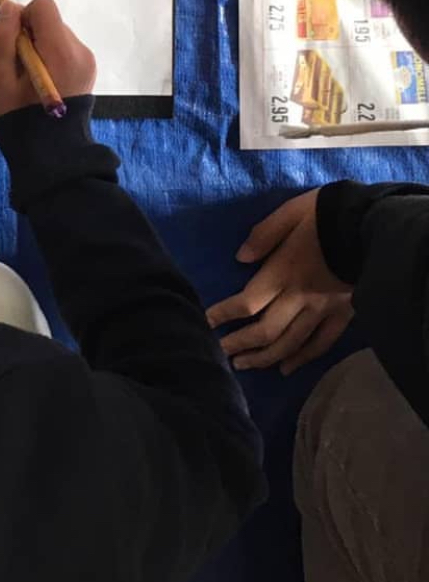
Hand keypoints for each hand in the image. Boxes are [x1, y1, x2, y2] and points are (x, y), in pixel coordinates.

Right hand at [0, 0, 95, 118]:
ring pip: (53, 34)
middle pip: (48, 21)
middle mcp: (79, 51)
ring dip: (34, 47)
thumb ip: (3, 39)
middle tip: (9, 64)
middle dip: (26, 35)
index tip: (10, 43)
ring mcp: (86, 61)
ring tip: (21, 76)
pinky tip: (36, 80)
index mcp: (61, 52)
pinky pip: (62, 49)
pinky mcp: (86, 68)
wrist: (51, 153)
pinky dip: (46, 57)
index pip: (43, 7)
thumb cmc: (20, 119)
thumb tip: (10, 7)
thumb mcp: (1, 79)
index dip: (21, 18)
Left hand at [206, 190, 353, 374]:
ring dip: (264, 357)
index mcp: (283, 272)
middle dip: (239, 344)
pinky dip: (302, 358)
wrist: (375, 225)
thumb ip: (263, 235)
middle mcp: (301, 298)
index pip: (247, 303)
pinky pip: (321, 344)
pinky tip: (286, 368)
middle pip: (265, 331)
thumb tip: (240, 258)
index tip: (205, 323)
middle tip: (219, 352)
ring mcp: (323, 310)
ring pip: (291, 343)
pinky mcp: (344, 314)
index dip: (224, 315)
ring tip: (242, 365)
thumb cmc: (328, 214)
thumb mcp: (290, 213)